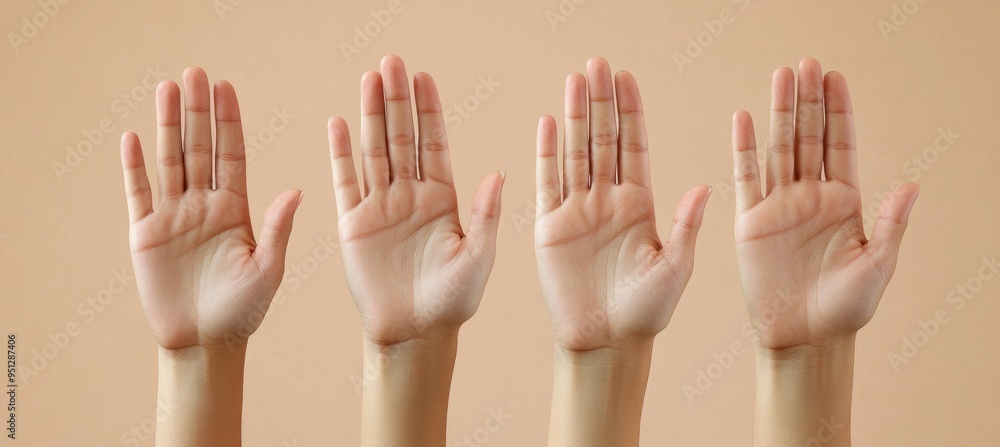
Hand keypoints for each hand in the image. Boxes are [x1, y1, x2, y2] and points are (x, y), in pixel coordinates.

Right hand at [119, 67, 301, 351]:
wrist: (205, 343)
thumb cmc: (244, 311)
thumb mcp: (267, 269)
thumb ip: (278, 229)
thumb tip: (298, 190)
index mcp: (237, 208)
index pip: (232, 154)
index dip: (228, 121)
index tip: (226, 87)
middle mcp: (205, 205)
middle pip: (200, 148)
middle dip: (197, 111)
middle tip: (195, 72)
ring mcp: (174, 216)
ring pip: (170, 161)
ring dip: (167, 126)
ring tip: (166, 89)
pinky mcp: (146, 233)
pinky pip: (139, 193)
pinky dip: (135, 167)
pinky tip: (133, 137)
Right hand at [328, 55, 504, 345]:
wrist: (414, 335)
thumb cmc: (452, 302)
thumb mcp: (477, 258)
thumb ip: (484, 216)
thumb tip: (498, 174)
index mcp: (443, 199)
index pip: (433, 144)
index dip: (428, 110)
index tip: (423, 77)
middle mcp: (411, 196)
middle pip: (401, 137)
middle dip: (397, 100)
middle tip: (392, 61)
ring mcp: (380, 208)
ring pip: (373, 151)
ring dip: (370, 115)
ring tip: (368, 79)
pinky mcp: (353, 225)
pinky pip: (345, 182)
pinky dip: (340, 154)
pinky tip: (338, 123)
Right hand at [534, 57, 710, 351]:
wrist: (605, 341)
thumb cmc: (645, 312)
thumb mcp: (674, 268)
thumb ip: (685, 228)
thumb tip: (703, 187)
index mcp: (641, 204)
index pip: (634, 146)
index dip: (630, 111)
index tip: (626, 76)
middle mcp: (609, 200)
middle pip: (603, 139)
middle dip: (601, 101)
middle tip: (597, 62)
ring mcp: (578, 211)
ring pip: (575, 153)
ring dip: (575, 116)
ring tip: (575, 80)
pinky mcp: (550, 228)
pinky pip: (548, 184)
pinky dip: (546, 154)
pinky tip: (548, 123)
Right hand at [731, 58, 919, 349]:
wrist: (803, 336)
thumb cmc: (846, 308)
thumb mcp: (877, 265)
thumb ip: (890, 224)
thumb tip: (911, 185)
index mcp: (844, 202)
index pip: (841, 145)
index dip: (838, 111)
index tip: (834, 77)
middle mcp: (811, 196)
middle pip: (809, 137)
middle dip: (808, 100)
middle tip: (805, 63)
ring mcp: (779, 206)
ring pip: (779, 148)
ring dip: (780, 113)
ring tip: (780, 77)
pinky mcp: (750, 221)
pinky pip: (746, 178)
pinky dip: (744, 149)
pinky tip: (744, 119)